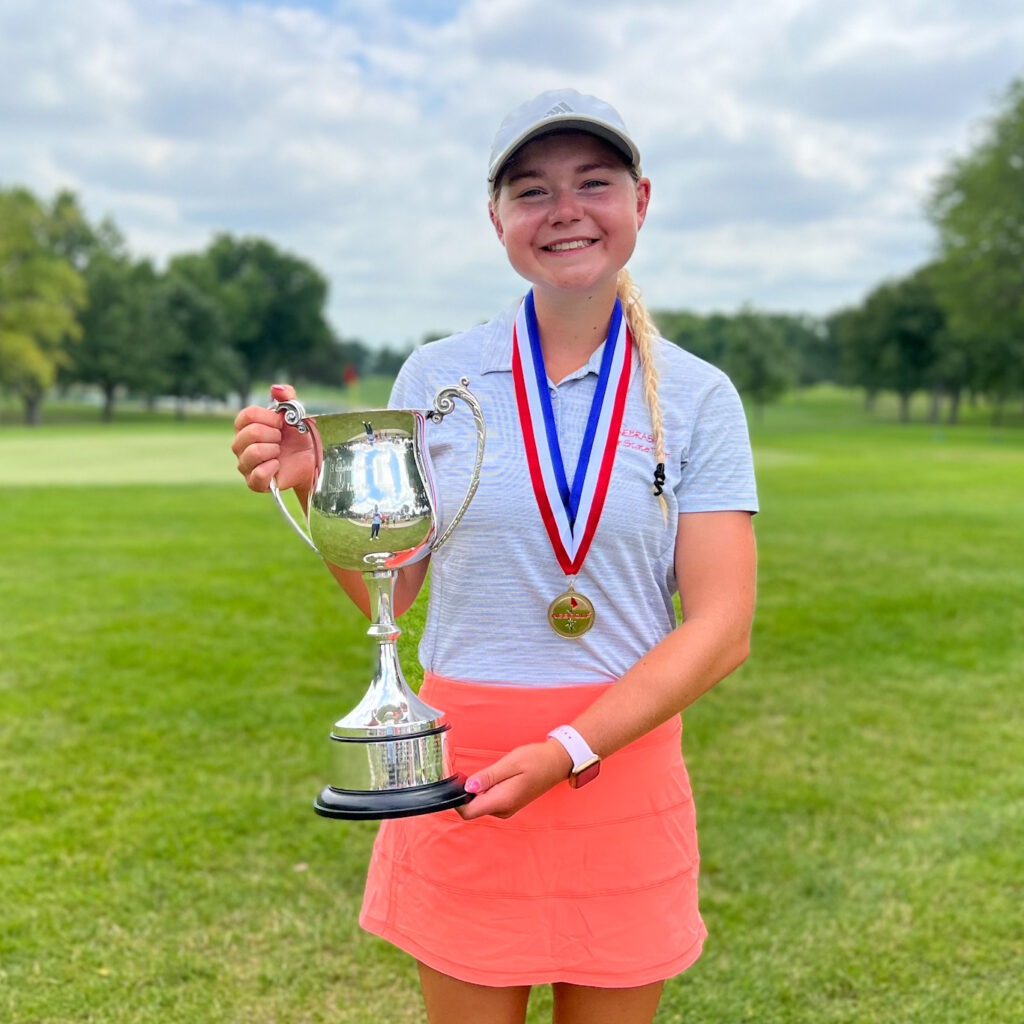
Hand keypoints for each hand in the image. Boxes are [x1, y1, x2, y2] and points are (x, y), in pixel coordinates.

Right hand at [231, 383, 314, 492]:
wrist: (311, 460)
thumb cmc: (299, 436)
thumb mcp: (296, 412)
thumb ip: (287, 397)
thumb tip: (276, 388)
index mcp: (245, 425)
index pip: (247, 415)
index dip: (269, 418)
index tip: (281, 423)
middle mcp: (240, 445)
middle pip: (251, 433)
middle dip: (274, 434)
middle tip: (281, 440)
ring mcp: (245, 464)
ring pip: (254, 452)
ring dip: (274, 450)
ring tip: (279, 452)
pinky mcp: (254, 482)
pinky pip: (258, 474)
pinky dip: (272, 468)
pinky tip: (278, 465)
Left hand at [457, 740, 571, 819]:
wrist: (557, 763)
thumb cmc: (536, 760)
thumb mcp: (510, 763)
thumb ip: (487, 776)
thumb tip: (467, 787)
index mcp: (503, 801)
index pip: (469, 812)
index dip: (457, 800)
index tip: (457, 782)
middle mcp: (504, 810)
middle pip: (473, 809)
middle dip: (467, 792)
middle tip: (474, 771)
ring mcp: (507, 809)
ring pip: (480, 805)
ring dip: (478, 790)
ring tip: (490, 772)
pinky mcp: (509, 804)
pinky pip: (489, 801)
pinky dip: (486, 790)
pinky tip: (495, 776)